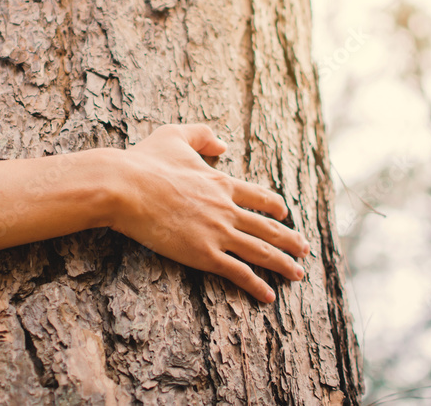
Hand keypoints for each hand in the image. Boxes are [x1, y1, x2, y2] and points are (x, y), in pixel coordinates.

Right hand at [109, 124, 308, 302]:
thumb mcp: (174, 134)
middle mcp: (226, 209)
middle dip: (290, 240)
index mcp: (220, 182)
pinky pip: (238, 272)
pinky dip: (257, 285)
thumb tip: (224, 143)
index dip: (275, 206)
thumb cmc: (143, 160)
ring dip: (283, 264)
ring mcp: (217, 233)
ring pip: (261, 251)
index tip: (285, 213)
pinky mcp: (203, 254)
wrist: (125, 186)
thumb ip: (202, 134)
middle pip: (268, 227)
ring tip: (298, 274)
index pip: (258, 196)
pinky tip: (268, 296)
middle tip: (304, 249)